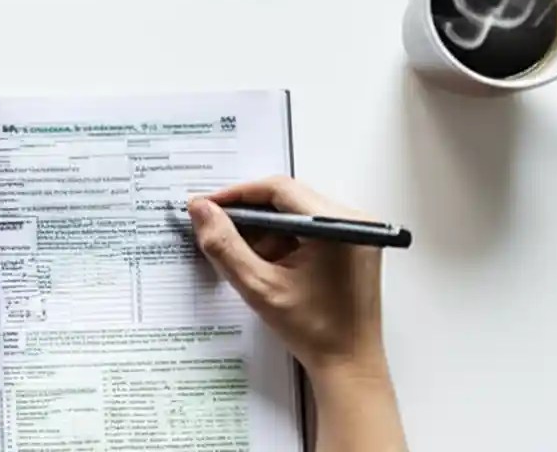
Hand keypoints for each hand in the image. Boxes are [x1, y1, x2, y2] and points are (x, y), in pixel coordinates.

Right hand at [189, 177, 407, 451]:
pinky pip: (308, 228)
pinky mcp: (351, 244)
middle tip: (217, 230)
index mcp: (338, 225)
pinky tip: (267, 264)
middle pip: (287, 198)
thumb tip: (201, 211)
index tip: (207, 205)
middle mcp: (353, 220)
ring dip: (265, 230)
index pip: (279, 189)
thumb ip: (226, 246)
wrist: (349, 365)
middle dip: (249, 215)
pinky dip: (282, 240)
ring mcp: (355, 232)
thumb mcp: (260, 287)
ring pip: (295, 213)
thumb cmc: (314, 331)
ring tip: (245, 259)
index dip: (237, 194)